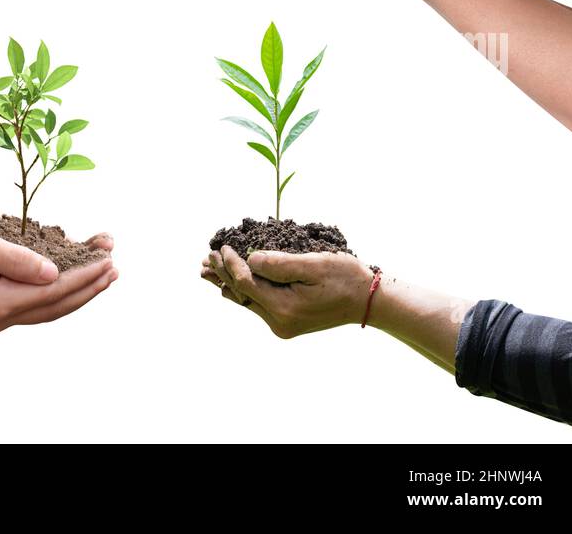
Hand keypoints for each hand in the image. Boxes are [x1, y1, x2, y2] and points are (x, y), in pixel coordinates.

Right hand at [0, 217, 115, 331]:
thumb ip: (17, 259)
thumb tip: (53, 274)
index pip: (55, 290)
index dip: (85, 274)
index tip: (108, 258)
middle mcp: (0, 317)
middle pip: (57, 305)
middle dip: (89, 286)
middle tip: (115, 266)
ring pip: (47, 308)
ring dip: (77, 290)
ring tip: (102, 274)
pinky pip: (33, 304)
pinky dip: (55, 292)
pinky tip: (66, 280)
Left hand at [201, 246, 371, 338]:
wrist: (367, 300)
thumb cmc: (343, 277)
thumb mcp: (313, 264)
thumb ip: (278, 263)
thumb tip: (249, 260)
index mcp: (284, 309)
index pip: (245, 282)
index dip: (230, 263)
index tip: (221, 245)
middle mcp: (279, 322)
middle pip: (241, 294)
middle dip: (221, 274)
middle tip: (204, 258)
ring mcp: (282, 325)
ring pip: (246, 300)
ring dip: (227, 282)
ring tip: (206, 271)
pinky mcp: (286, 322)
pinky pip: (257, 305)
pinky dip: (243, 290)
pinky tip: (230, 284)